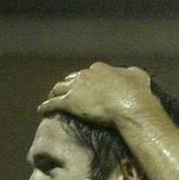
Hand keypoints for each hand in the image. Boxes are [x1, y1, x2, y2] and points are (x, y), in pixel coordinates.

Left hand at [36, 62, 153, 124]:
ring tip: (51, 98)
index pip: (87, 73)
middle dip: (67, 85)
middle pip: (71, 79)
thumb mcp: (137, 76)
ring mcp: (76, 89)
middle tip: (65, 93)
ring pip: (58, 89)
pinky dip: (45, 106)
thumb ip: (130, 73)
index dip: (85, 81)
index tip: (85, 87)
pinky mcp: (69, 103)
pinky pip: (52, 104)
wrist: (131, 106)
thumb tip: (130, 73)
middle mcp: (85, 75)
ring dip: (54, 93)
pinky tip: (41, 111)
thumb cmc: (137, 92)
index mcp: (99, 68)